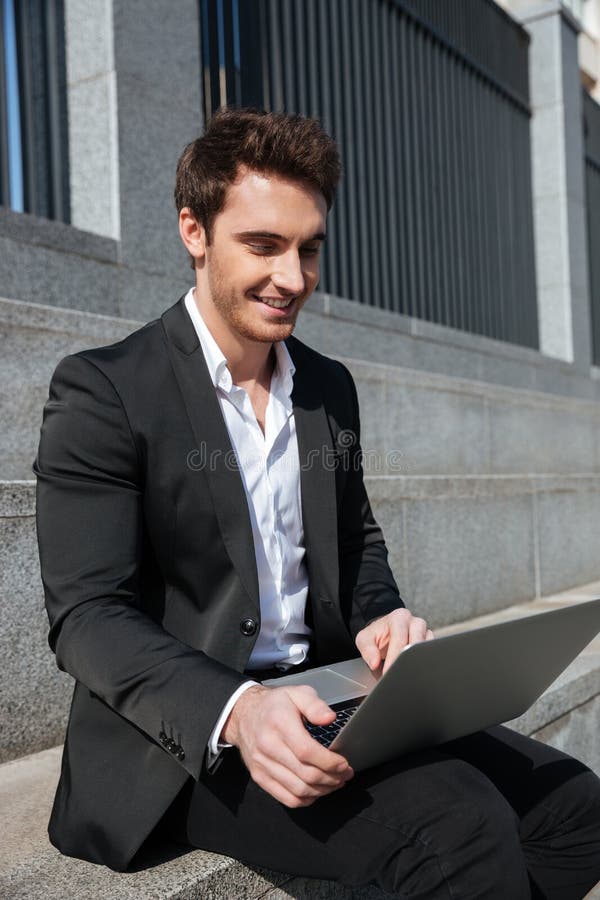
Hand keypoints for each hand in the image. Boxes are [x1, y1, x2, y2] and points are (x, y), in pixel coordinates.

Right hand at [222, 684, 353, 807]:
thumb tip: (330, 718)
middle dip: (332, 778)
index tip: (344, 763)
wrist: (243, 714)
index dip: (329, 762)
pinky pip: (286, 798)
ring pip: (298, 790)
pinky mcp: (259, 777)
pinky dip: (306, 799)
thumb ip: (315, 704)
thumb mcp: (296, 692)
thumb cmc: (273, 704)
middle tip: (345, 774)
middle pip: (305, 774)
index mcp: (279, 723)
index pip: (307, 751)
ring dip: (322, 790)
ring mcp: (262, 764)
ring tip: (335, 782)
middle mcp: (268, 746)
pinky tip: (317, 790)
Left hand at [355, 608, 433, 674]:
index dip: (394, 657)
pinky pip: (431, 653)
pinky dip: (423, 663)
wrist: (386, 632)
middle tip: (398, 676)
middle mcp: (415, 622)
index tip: (388, 672)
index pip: (399, 639)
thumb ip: (367, 649)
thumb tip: (374, 663)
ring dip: (417, 662)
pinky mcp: (430, 642)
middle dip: (407, 661)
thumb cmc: (377, 635)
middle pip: (416, 643)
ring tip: (406, 674)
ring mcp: (425, 632)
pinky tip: (414, 671)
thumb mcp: (365, 638)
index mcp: (399, 617)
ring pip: (426, 649)